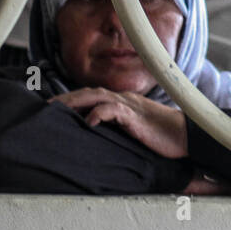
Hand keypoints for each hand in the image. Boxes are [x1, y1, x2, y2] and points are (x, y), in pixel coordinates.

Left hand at [51, 87, 187, 157]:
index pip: (90, 96)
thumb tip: (96, 136)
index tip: (51, 107)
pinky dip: (99, 113)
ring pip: (96, 96)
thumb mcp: (134, 132)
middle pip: (88, 92)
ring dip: (75, 102)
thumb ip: (117, 130)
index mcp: (121, 103)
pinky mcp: (136, 116)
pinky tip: (88, 121)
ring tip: (56, 109)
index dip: (70, 99)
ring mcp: (129, 106)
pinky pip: (114, 110)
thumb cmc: (162, 137)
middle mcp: (122, 100)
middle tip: (44, 106)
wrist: (186, 136)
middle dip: (65, 98)